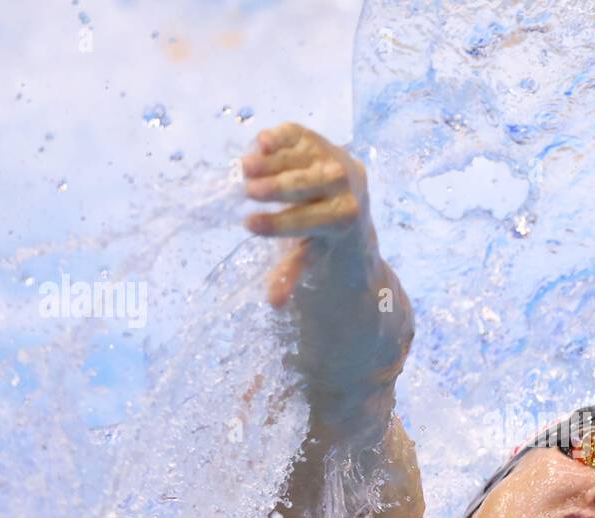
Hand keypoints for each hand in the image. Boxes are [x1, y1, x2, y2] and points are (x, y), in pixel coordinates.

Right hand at [242, 123, 371, 307]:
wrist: (350, 204)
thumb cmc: (324, 238)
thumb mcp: (310, 257)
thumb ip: (292, 274)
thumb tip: (275, 303)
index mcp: (346, 218)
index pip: (312, 221)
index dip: (280, 224)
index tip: (248, 225)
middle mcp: (348, 185)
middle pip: (310, 184)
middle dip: (278, 188)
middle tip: (246, 191)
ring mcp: (337, 159)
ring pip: (303, 157)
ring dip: (273, 161)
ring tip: (245, 168)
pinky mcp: (323, 142)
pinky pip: (302, 136)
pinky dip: (281, 137)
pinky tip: (260, 143)